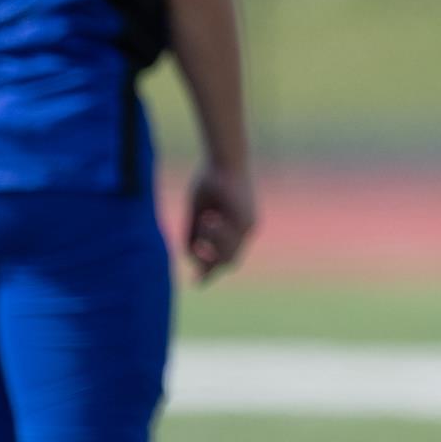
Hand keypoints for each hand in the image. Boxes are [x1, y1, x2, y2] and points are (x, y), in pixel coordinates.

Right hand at [184, 164, 256, 283]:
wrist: (225, 158)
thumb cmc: (209, 179)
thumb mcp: (198, 211)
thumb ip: (195, 234)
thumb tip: (191, 256)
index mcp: (237, 225)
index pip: (227, 257)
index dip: (211, 270)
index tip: (198, 283)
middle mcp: (247, 228)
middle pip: (228, 261)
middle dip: (210, 262)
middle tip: (197, 252)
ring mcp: (249, 226)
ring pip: (227, 257)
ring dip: (211, 243)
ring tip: (207, 219)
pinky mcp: (247, 221)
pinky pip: (228, 243)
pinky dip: (215, 235)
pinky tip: (211, 218)